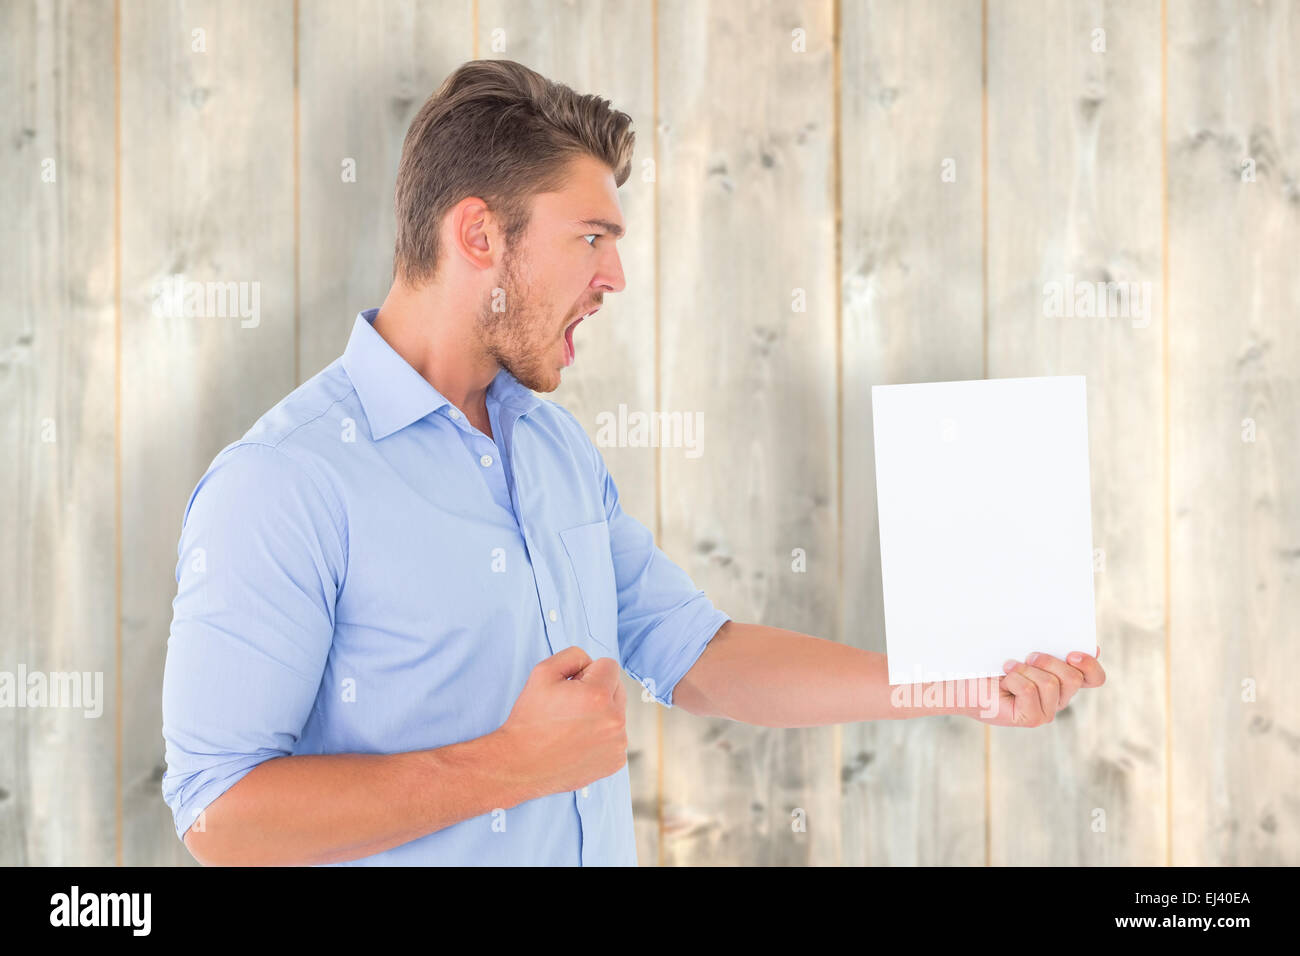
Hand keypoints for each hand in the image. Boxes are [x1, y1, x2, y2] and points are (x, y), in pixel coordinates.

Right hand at [495, 645, 627, 798]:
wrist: (521, 764)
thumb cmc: (530, 719)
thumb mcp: (543, 672)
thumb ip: (574, 655)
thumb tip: (591, 662)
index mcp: (598, 695)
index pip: (610, 665)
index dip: (588, 671)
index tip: (572, 686)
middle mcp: (614, 720)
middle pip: (617, 688)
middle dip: (598, 690)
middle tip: (571, 706)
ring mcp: (617, 743)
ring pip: (617, 713)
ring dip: (601, 714)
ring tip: (572, 726)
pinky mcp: (616, 760)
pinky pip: (615, 736)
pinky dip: (601, 736)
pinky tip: (578, 742)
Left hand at [974, 646, 1104, 727]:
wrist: (966, 678)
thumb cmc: (994, 662)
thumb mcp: (1026, 649)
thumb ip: (1054, 648)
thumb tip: (1091, 647)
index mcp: (1063, 681)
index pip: (1094, 678)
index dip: (1090, 665)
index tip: (1073, 653)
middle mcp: (1059, 698)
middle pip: (1073, 678)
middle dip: (1049, 661)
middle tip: (1028, 656)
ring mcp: (1046, 711)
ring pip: (1051, 683)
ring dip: (1026, 670)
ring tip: (1009, 669)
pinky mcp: (1031, 718)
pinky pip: (1030, 691)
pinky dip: (1014, 680)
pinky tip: (1004, 681)